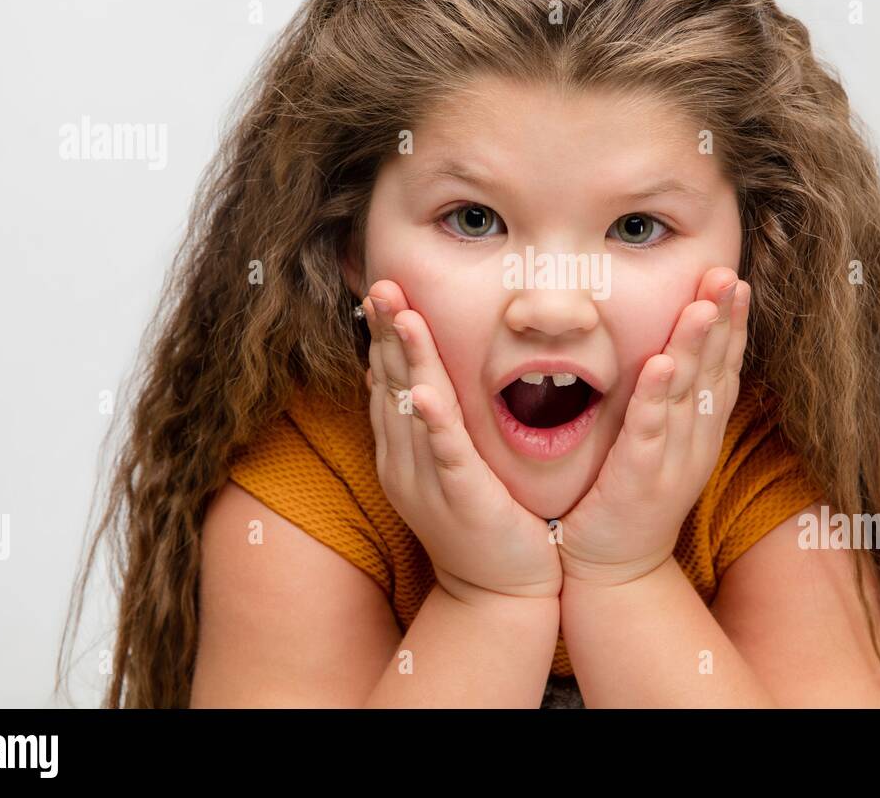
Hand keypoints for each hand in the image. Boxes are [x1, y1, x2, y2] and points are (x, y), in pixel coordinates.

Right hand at [361, 280, 563, 603]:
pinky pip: (446, 453)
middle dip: (387, 333)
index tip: (382, 292)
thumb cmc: (478, 526)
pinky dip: (434, 421)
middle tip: (381, 284)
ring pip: (412, 408)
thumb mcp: (443, 467)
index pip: (386, 381)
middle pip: (390, 385)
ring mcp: (429, 480)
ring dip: (406, 359)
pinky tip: (425, 392)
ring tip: (400, 314)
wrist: (498, 596)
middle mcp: (405, 462)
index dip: (384, 336)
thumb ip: (425, 423)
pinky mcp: (462, 498)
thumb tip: (400, 375)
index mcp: (402, 451)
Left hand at [555, 268, 749, 587]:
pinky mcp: (638, 481)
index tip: (735, 280)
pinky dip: (656, 397)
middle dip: (722, 322)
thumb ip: (669, 402)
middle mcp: (695, 443)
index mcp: (701, 432)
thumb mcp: (660, 444)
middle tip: (728, 274)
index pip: (724, 368)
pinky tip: (660, 365)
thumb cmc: (629, 499)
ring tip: (702, 306)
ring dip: (696, 348)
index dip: (732, 324)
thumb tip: (676, 352)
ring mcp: (671, 462)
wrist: (614, 570)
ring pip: (688, 396)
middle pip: (715, 373)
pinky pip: (649, 432)